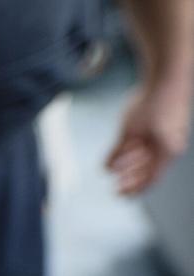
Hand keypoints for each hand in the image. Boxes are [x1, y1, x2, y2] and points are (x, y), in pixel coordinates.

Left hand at [106, 81, 191, 195]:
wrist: (168, 75)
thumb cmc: (150, 102)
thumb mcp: (128, 130)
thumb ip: (118, 151)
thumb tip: (107, 169)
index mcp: (167, 151)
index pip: (150, 179)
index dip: (134, 189)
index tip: (119, 195)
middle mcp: (172, 146)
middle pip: (151, 170)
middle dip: (132, 179)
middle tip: (117, 186)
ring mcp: (172, 136)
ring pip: (151, 158)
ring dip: (134, 164)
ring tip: (119, 166)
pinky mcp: (168, 126)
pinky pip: (153, 145)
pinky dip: (139, 151)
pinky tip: (126, 150)